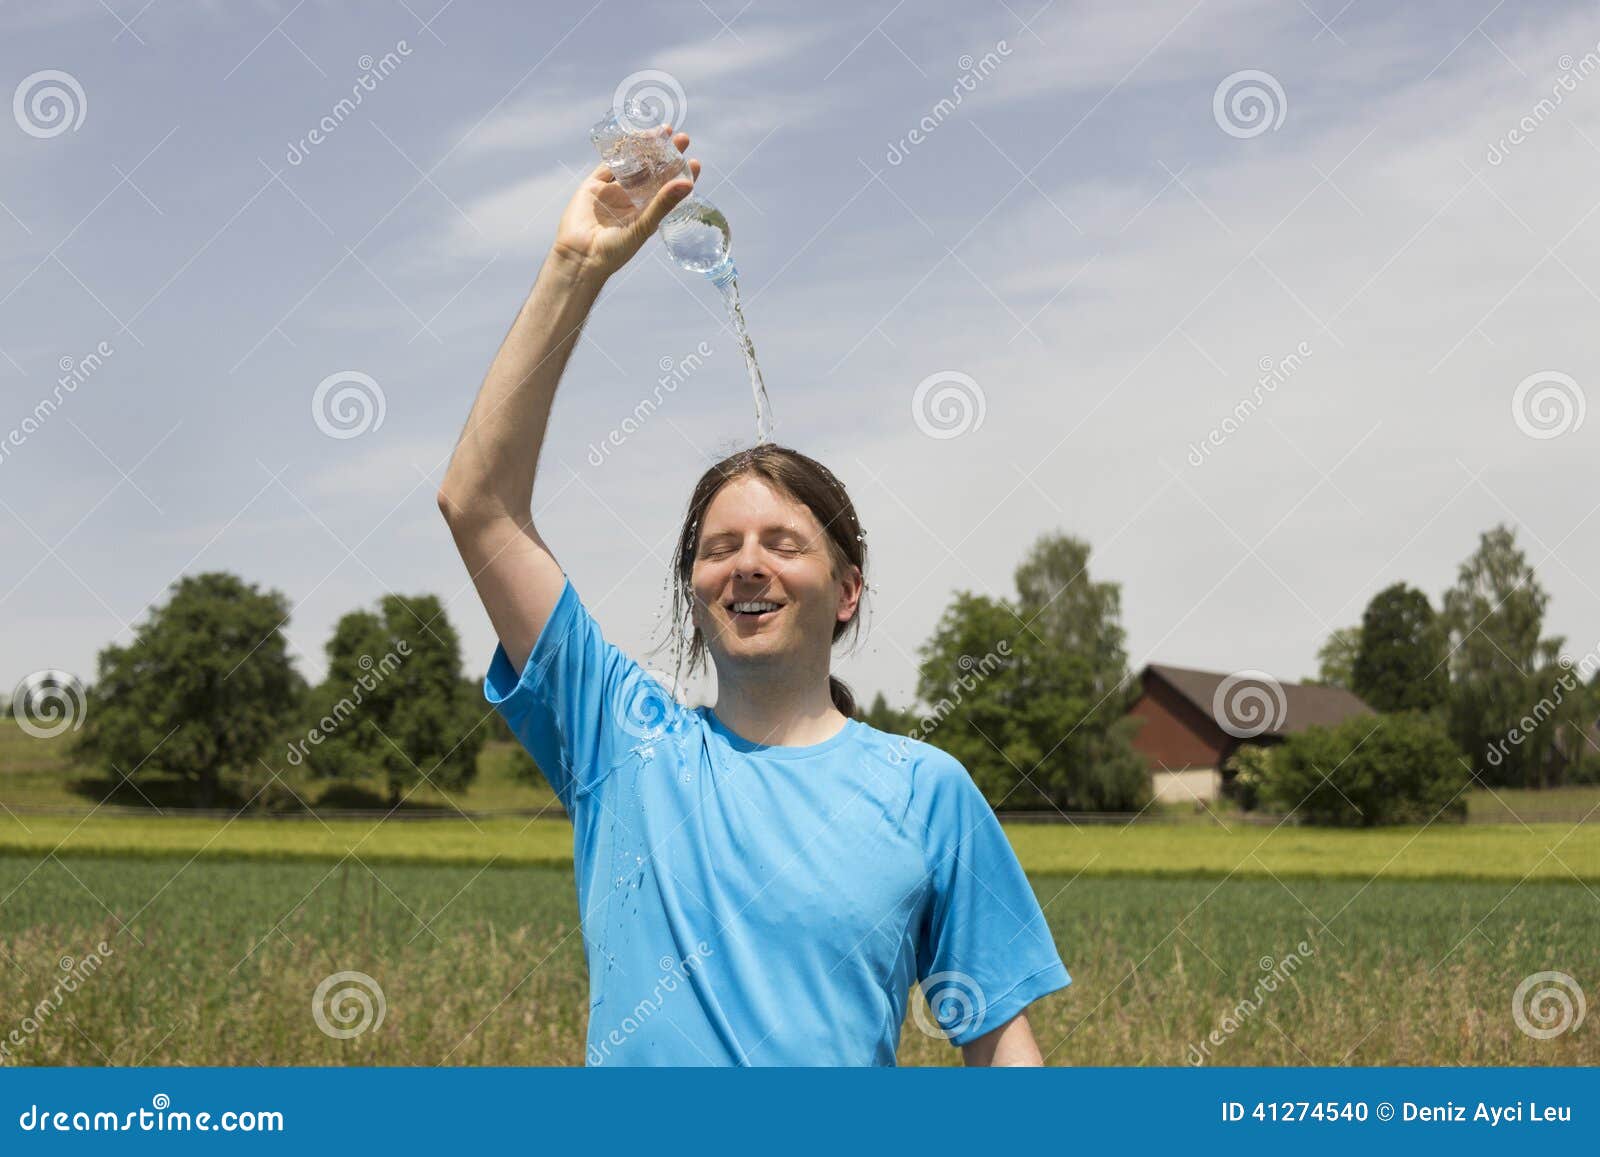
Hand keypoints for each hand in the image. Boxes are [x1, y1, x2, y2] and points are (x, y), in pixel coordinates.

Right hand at [551, 129, 701, 278]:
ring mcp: (613, 191)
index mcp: (647, 212)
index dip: (682, 175)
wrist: (580, 256)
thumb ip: (663, 204)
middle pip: (653, 172)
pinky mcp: (594, 185)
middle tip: (681, 137)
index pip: (669, 189)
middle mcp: (632, 200)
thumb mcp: (643, 225)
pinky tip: (633, 138)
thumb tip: (687, 184)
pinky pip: (609, 164)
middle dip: (667, 155)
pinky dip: (620, 150)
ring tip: (663, 131)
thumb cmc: (615, 250)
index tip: (695, 161)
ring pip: (633, 164)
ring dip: (646, 148)